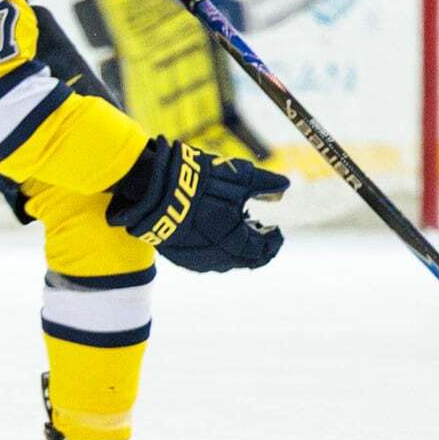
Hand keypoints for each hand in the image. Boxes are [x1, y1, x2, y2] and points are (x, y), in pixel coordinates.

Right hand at [106, 139, 288, 272]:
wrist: (153, 187)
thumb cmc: (199, 181)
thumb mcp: (237, 176)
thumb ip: (264, 182)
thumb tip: (285, 184)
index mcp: (234, 240)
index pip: (262, 250)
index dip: (273, 242)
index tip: (276, 232)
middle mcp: (216, 255)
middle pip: (244, 260)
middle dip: (256, 248)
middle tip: (260, 232)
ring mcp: (194, 258)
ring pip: (223, 263)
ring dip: (235, 251)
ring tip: (238, 232)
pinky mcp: (177, 256)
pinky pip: (203, 261)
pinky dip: (214, 251)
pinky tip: (213, 236)